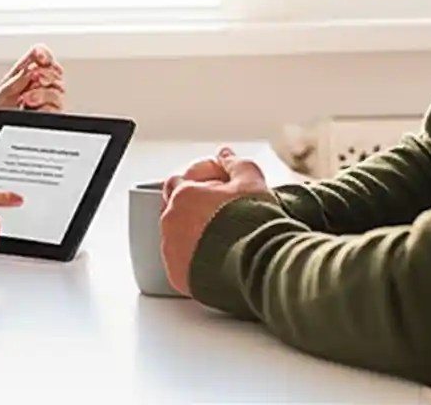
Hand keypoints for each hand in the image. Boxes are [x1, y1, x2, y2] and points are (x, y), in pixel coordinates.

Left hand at [0, 44, 65, 116]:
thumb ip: (19, 78)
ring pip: (58, 89)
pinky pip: (56, 107)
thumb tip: (32, 70)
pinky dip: (44, 107)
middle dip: (45, 73)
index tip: (41, 59)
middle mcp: (41, 82)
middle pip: (54, 70)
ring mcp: (49, 98)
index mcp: (28, 71)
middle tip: (34, 78)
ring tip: (25, 100)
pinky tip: (32, 109)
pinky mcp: (52, 113)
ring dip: (42, 93)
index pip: (41, 54)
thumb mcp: (4, 89)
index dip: (44, 54)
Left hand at [159, 148, 269, 295]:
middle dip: (195, 207)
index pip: (181, 181)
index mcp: (184, 194)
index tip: (221, 188)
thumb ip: (235, 164)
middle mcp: (171, 221)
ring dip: (193, 233)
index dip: (202, 181)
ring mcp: (172, 250)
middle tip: (222, 212)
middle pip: (176, 208)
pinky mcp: (178, 276)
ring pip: (176, 236)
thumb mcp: (251, 182)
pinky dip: (194, 259)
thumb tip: (225, 155)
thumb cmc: (255, 223)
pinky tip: (216, 258)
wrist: (260, 264)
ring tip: (223, 238)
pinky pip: (181, 264)